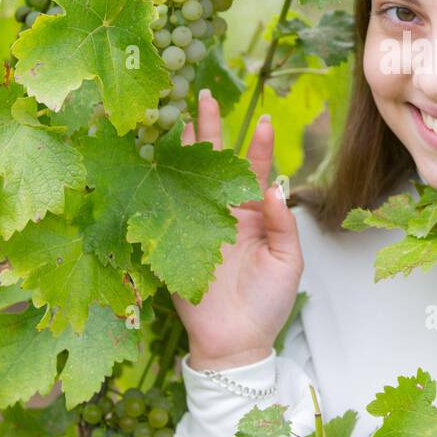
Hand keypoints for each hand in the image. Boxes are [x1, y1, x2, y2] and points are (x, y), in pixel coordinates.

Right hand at [172, 90, 304, 370]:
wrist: (234, 342)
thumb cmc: (267, 303)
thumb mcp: (287, 262)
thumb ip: (282, 224)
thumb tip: (276, 187)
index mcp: (254, 216)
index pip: (255, 172)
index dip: (259, 146)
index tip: (264, 119)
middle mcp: (223, 213)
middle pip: (216, 163)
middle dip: (211, 129)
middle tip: (205, 95)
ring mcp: (196, 225)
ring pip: (188, 177)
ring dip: (181, 147)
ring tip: (176, 114)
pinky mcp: (171, 241)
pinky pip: (162, 207)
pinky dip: (155, 182)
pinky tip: (150, 157)